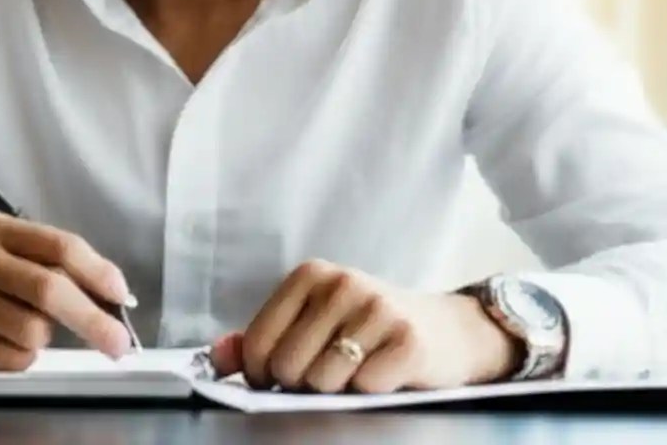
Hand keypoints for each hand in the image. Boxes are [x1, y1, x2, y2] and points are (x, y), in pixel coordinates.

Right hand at [0, 211, 134, 374]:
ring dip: (40, 340)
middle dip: (94, 319)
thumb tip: (111, 296)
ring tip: (13, 330)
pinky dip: (16, 359)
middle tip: (119, 344)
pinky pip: (11, 359)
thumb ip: (45, 264)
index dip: (99, 272)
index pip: (59, 246)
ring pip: (33, 330)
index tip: (121, 297)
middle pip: (50, 289)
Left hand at [208, 260, 522, 392]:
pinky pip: (364, 388)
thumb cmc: (369, 329)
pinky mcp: (409, 340)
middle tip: (328, 372)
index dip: (261, 375)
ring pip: (323, 381)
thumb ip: (262, 339)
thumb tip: (218, 358)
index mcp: (310, 275)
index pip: (258, 343)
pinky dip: (370, 392)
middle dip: (301, 384)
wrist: (448, 330)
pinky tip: (384, 373)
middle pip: (288, 366)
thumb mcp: (313, 322)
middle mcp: (343, 284)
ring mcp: (378, 309)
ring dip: (337, 389)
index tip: (276, 378)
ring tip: (357, 370)